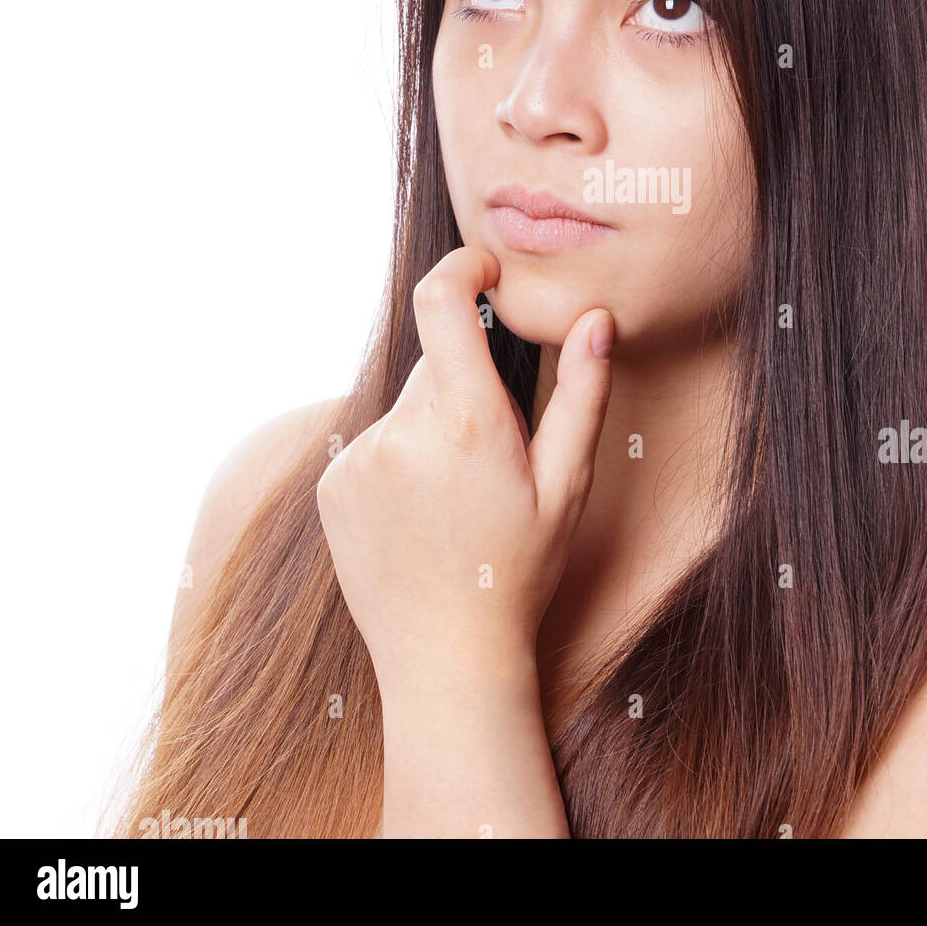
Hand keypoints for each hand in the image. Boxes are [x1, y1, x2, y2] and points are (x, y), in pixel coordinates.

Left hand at [315, 246, 613, 697]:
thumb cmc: (519, 572)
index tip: (484, 268)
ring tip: (457, 496)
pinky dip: (401, 458)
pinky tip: (422, 513)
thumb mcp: (567, 486)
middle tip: (495, 453)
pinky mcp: (333, 484)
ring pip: (407, 405)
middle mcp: (401, 430)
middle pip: (436, 362)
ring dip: (434, 425)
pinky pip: (375, 442)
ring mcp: (358, 459)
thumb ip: (582, 393)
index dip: (463, 267)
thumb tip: (594, 318)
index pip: (442, 300)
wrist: (445, 658)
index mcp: (465, 421)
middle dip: (467, 383)